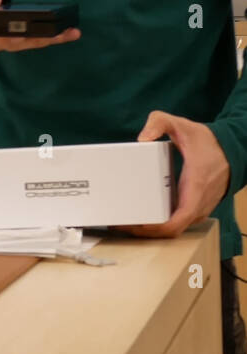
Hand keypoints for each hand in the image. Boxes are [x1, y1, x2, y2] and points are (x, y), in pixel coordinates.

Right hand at [0, 0, 79, 50]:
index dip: (9, 34)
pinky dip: (52, 38)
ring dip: (50, 39)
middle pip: (15, 42)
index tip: (24, 31)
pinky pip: (35, 41)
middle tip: (60, 32)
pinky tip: (70, 33)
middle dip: (38, 37)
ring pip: (28, 43)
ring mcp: (6, 41)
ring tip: (70, 32)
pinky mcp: (18, 40)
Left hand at [115, 112, 228, 238]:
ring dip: (152, 230)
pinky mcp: (197, 207)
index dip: (154, 228)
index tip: (133, 225)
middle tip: (119, 224)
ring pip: (175, 228)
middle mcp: (198, 203)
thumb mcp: (183, 126)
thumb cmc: (209, 142)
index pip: (177, 221)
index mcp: (195, 188)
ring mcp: (199, 208)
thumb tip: (142, 138)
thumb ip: (160, 122)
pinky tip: (143, 216)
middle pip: (171, 229)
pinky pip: (179, 222)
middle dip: (145, 231)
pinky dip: (161, 224)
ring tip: (126, 222)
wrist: (234, 149)